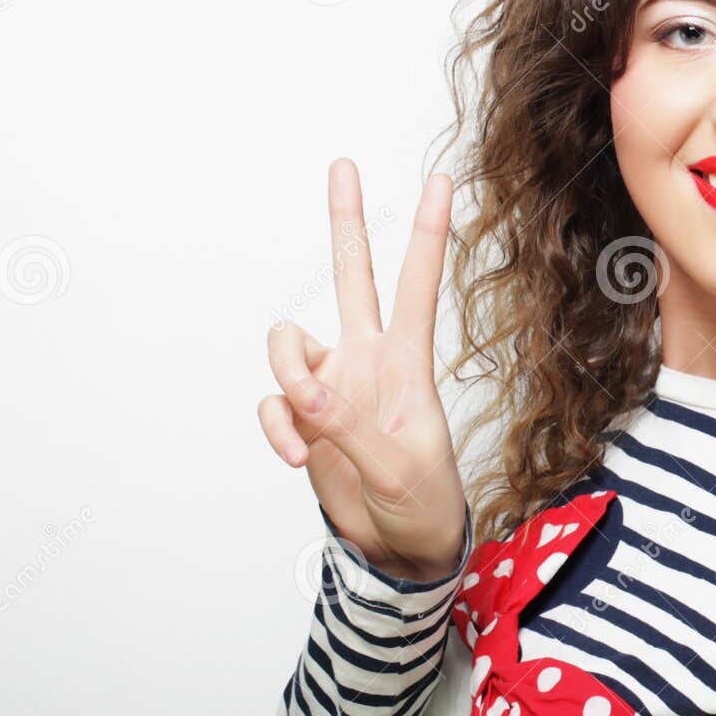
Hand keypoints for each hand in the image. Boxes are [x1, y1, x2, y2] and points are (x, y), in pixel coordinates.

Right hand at [258, 158, 467, 581]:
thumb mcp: (398, 468)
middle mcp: (368, 360)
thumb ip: (347, 425)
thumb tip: (304, 389)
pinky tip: (296, 455)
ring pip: (289, 341)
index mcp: (409, 362)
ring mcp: (334, 385)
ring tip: (305, 418)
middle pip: (354, 277)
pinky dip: (276, 426)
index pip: (419, 284)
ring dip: (285, 372)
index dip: (428, 232)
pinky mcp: (305, 417)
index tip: (441, 179)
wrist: (403, 549)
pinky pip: (274, 402)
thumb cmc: (424, 504)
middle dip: (347, 222)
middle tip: (343, 165)